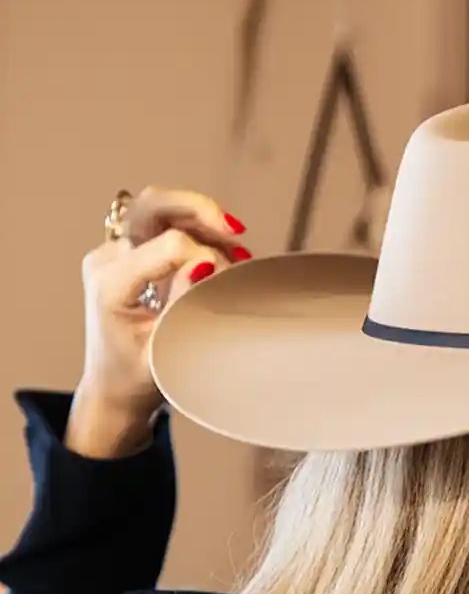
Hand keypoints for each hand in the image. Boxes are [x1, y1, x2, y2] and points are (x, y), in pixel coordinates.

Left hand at [68, 187, 250, 457]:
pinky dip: (196, 227)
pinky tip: (221, 248)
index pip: (167, 246)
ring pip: (159, 207)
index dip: (205, 256)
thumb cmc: (137, 377)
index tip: (224, 281)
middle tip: (234, 230)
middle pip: (152, 205)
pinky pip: (163, 222)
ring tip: (233, 244)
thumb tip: (206, 263)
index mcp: (111, 285)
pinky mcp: (129, 253)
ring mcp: (116, 253)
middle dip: (199, 209)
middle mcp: (108, 260)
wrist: (114, 388)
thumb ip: (183, 304)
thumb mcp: (164, 350)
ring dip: (201, 216)